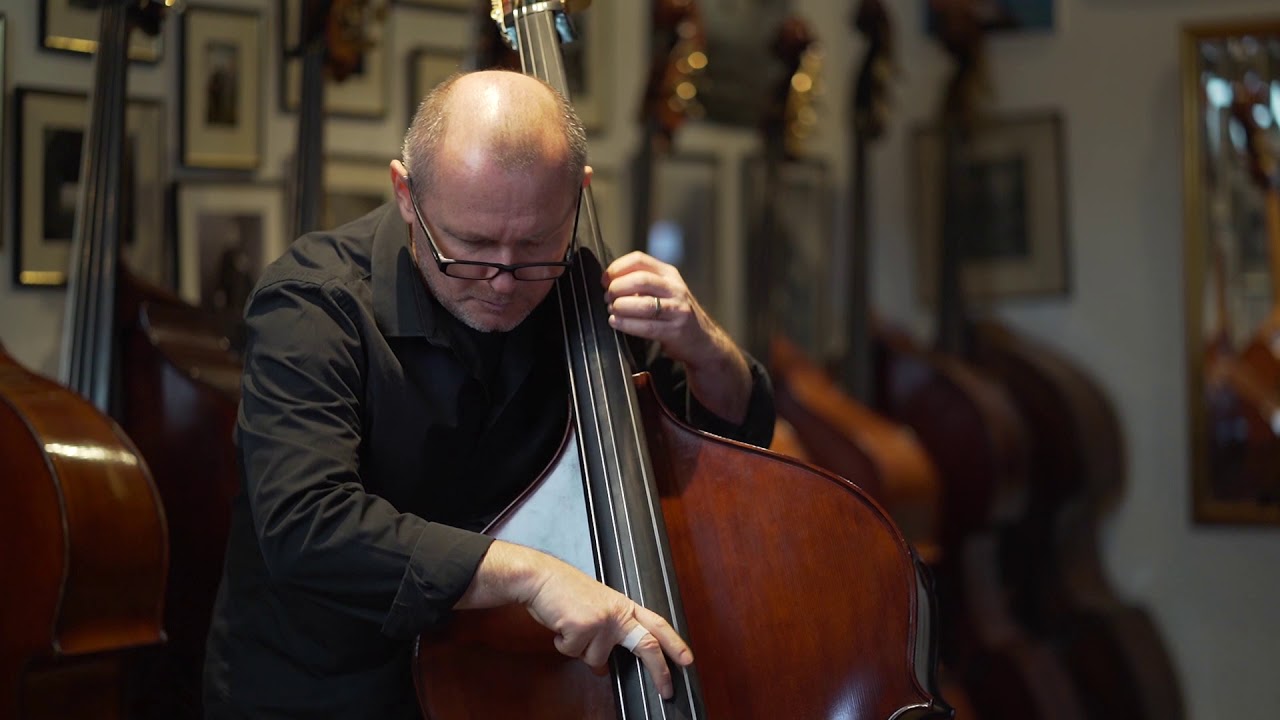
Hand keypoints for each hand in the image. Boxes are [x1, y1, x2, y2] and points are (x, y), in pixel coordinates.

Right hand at [458, 540, 692, 698]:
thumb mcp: (595, 609)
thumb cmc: (565, 591)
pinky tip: (561, 626)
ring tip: (570, 627)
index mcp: (624, 606)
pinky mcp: (583, 627)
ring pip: (596, 659)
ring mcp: (601, 620)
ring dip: (579, 650)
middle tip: (667, 690)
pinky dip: (564, 645)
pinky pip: (574, 653)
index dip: (674, 643)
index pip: (657, 624)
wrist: (541, 578)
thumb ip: (606, 635)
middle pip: (647, 645)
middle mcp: (617, 613)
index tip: (687, 660)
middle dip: (659, 671)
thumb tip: (603, 668)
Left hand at [602, 251, 752, 422]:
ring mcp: (677, 309)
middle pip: (640, 279)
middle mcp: (675, 288)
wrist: (703, 341)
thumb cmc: (676, 314)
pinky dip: (626, 324)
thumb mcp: (664, 291)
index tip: (605, 280)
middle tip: (607, 297)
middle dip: (617, 288)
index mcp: (669, 274)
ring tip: (612, 310)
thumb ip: (642, 283)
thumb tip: (609, 281)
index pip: (639, 260)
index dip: (616, 267)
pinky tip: (617, 323)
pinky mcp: (675, 330)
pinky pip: (646, 326)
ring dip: (621, 306)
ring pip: (643, 303)